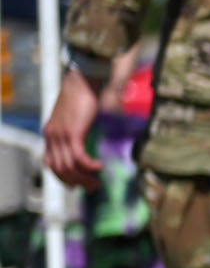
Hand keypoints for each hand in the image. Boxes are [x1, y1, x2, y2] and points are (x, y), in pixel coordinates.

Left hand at [44, 71, 101, 191]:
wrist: (85, 80)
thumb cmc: (85, 96)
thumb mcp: (78, 119)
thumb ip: (80, 133)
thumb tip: (94, 147)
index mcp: (51, 134)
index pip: (51, 163)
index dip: (64, 178)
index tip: (79, 184)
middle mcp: (52, 136)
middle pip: (59, 169)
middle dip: (77, 182)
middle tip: (94, 187)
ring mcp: (61, 135)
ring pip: (69, 166)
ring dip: (85, 178)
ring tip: (99, 181)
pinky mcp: (72, 133)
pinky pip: (79, 158)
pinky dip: (90, 167)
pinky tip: (101, 167)